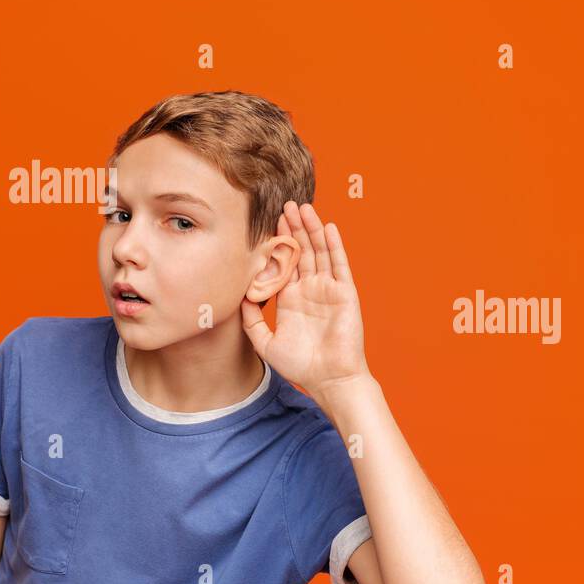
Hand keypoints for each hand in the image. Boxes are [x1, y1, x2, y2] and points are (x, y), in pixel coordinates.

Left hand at [241, 201, 369, 400]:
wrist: (330, 379)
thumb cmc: (301, 366)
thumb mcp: (265, 343)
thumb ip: (251, 321)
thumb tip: (239, 297)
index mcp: (292, 300)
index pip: (284, 264)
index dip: (277, 244)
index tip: (266, 223)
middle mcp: (311, 290)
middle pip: (302, 251)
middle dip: (293, 228)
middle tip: (283, 204)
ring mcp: (329, 289)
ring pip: (319, 251)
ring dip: (311, 228)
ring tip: (302, 206)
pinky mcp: (345, 293)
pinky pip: (339, 263)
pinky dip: (333, 244)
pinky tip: (327, 226)